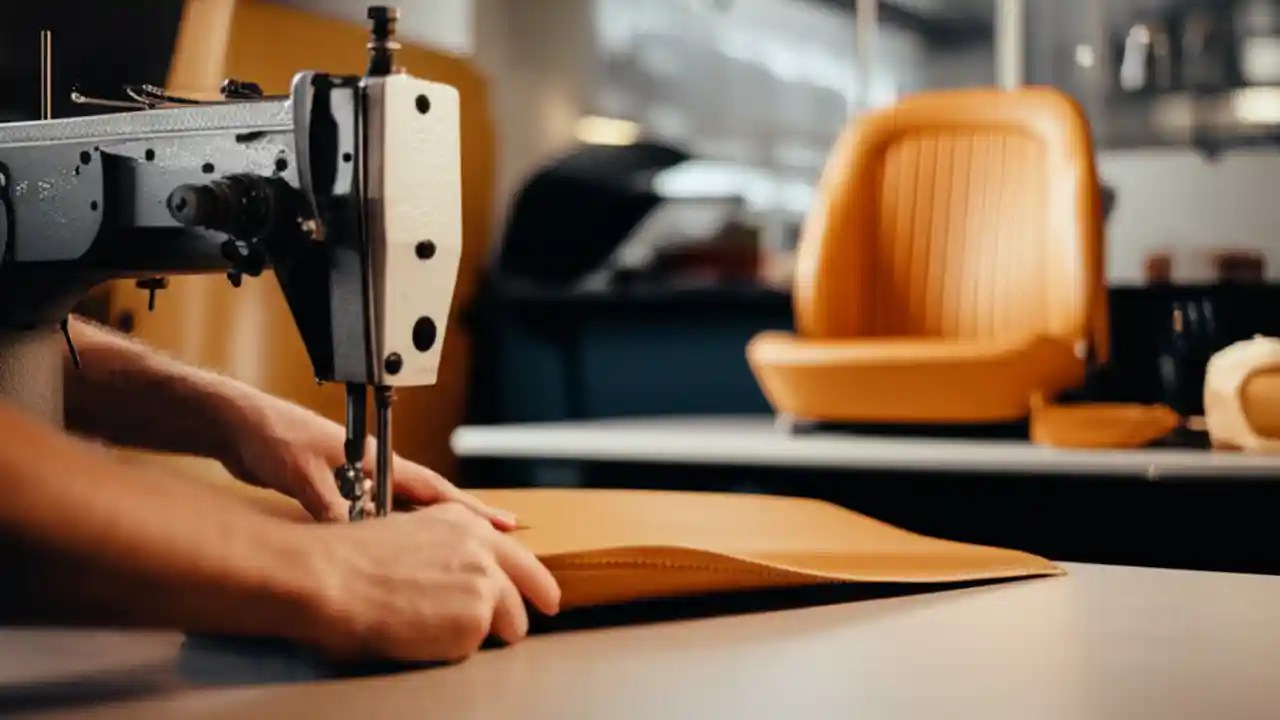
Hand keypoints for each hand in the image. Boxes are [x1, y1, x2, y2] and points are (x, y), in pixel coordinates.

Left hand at [220, 392, 514, 527]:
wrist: (237, 426)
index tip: (504, 522)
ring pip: (403, 509)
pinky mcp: (333, 489)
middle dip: (464, 519)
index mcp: (376, 458)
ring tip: (457, 548)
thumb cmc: (272, 435)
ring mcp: (354, 478)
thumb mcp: (304, 475)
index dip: (470, 509)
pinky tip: (396, 546)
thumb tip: (355, 539)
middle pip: (429, 500)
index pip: (434, 488)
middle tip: (499, 538)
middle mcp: (372, 468)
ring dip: (429, 527)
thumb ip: (331, 507)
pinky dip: (393, 531)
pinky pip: (375, 516)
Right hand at [297, 502, 560, 661]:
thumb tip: (463, 575)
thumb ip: (449, 549)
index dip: (536, 583)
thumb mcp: (410, 534)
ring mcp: (484, 584)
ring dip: (481, 635)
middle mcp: (483, 549)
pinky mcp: (476, 620)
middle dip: (515, 616)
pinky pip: (475, 648)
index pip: (521, 557)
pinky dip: (453, 650)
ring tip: (436, 631)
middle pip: (528, 593)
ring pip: (508, 625)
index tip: (547, 599)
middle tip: (510, 631)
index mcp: (466, 525)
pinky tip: (420, 636)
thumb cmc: (350, 561)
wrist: (331, 578)